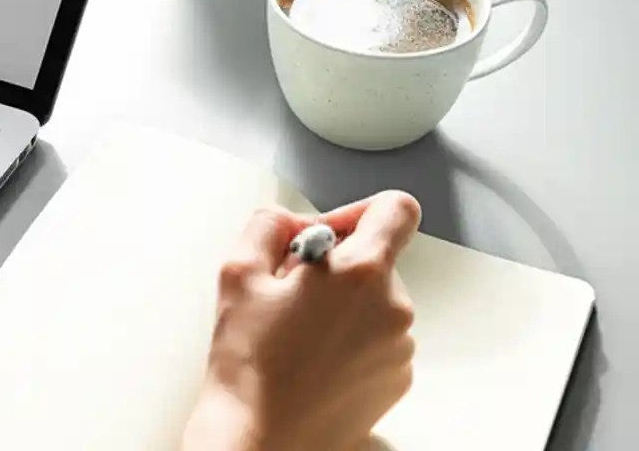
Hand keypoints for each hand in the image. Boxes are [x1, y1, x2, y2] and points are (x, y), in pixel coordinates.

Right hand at [183, 191, 421, 450]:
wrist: (260, 438)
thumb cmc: (249, 364)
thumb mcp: (238, 271)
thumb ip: (268, 224)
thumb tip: (291, 223)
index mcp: (361, 273)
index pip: (395, 209)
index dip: (357, 210)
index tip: (328, 230)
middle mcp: (394, 308)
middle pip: (376, 258)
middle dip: (335, 265)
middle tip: (289, 291)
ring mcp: (399, 348)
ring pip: (375, 301)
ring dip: (341, 304)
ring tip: (296, 331)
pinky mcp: (396, 380)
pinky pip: (377, 338)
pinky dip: (349, 339)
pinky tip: (312, 358)